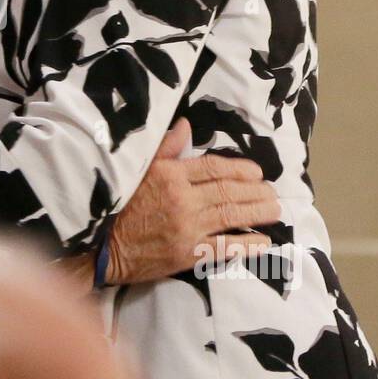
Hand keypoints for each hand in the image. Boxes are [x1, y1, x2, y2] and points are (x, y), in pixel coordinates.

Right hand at [106, 119, 279, 284]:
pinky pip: (225, 247)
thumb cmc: (118, 206)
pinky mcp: (188, 253)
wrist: (102, 247)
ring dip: (257, 212)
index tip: (256, 172)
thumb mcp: (138, 170)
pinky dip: (247, 244)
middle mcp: (182, 198)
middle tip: (272, 192)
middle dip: (255, 191)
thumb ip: (165, 148)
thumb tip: (186, 125)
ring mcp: (187, 227)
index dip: (240, 168)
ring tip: (275, 210)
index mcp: (169, 174)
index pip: (213, 167)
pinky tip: (263, 241)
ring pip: (232, 215)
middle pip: (228, 191)